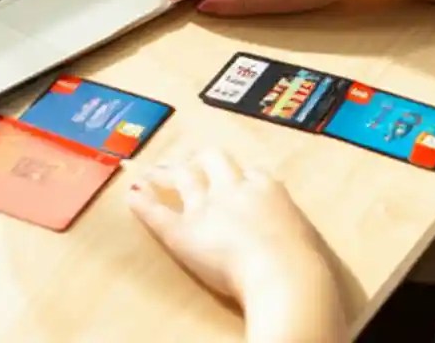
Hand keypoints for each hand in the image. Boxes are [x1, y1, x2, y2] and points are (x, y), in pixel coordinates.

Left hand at [126, 150, 334, 307]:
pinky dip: (143, 202)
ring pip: (183, 176)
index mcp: (266, 188)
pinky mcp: (183, 231)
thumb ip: (288, 222)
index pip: (249, 172)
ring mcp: (206, 206)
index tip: (234, 177)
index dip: (239, 174)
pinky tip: (132, 193)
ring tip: (154, 171)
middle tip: (189, 163)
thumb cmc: (300, 261)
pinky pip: (158, 213)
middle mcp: (234, 188)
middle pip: (213, 159)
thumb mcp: (302, 231)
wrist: (282, 274)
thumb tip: (289, 228)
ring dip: (167, 171)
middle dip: (200, 159)